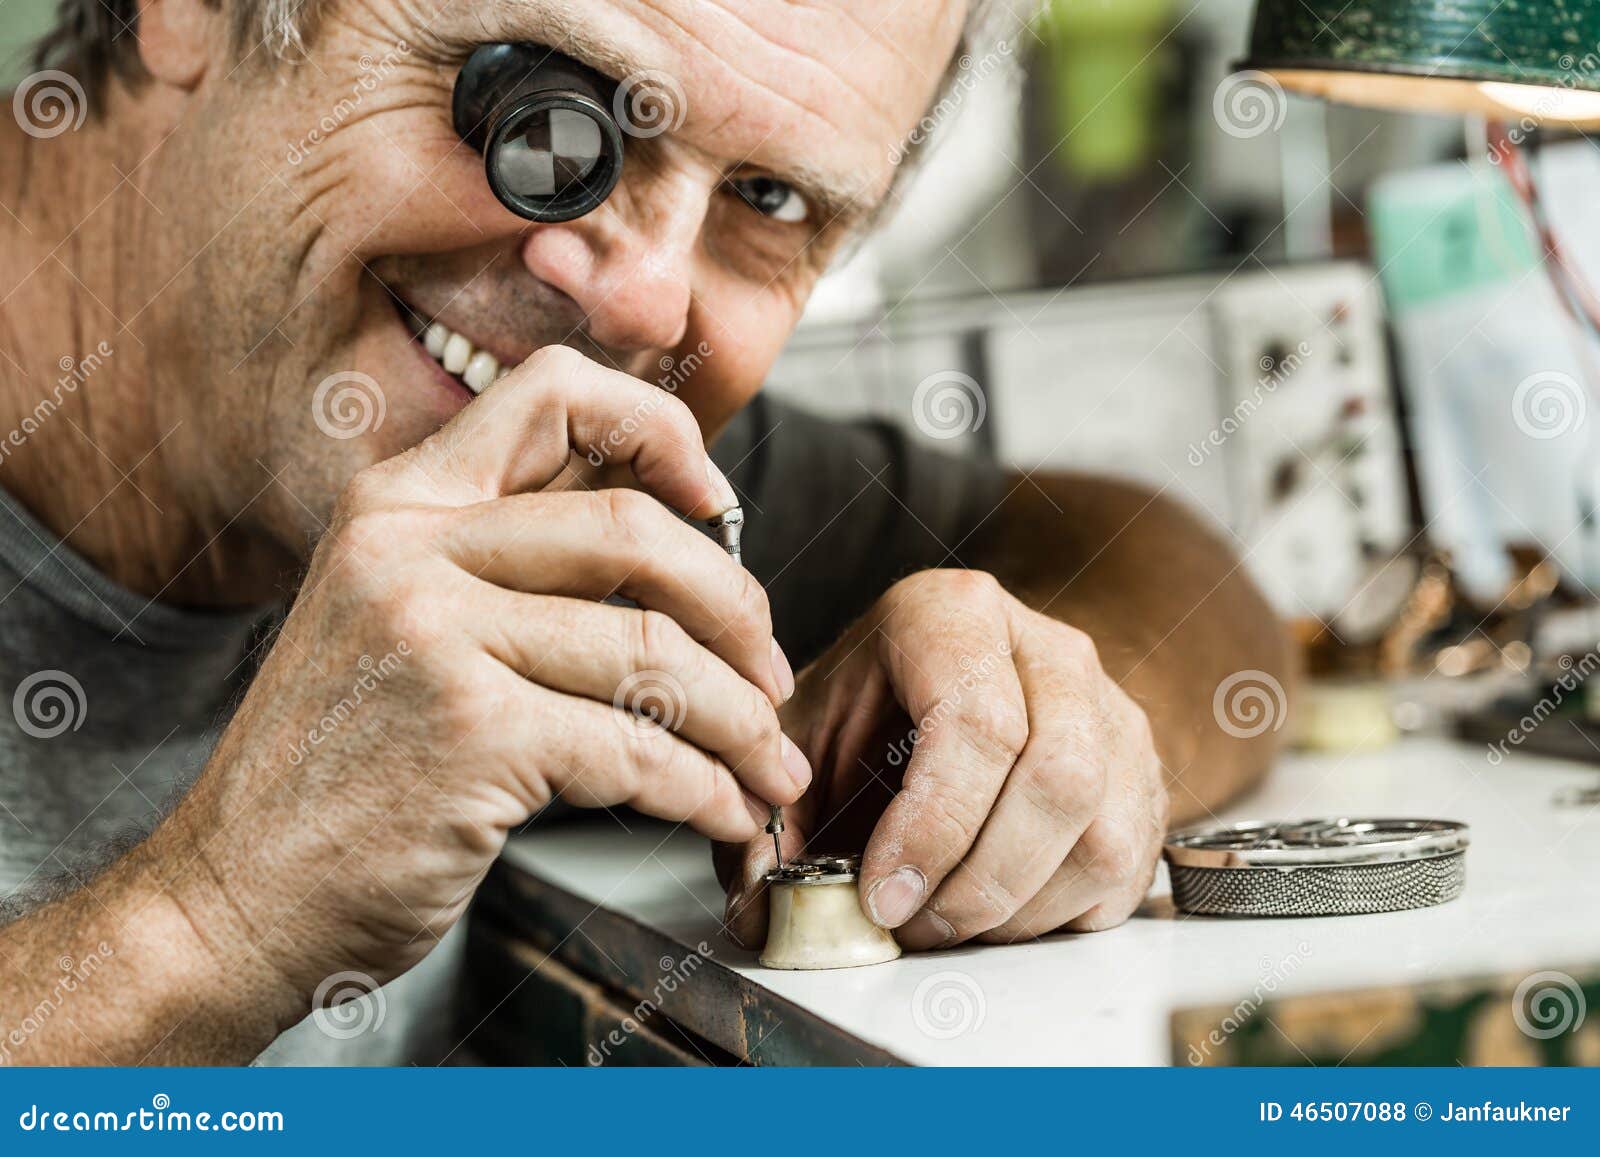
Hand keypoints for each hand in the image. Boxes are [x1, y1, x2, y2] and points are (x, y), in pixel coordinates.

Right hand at [173, 346, 809, 1009]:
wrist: (236, 895)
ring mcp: (436, 635)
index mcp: (398, 503)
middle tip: (767, 668)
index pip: (554, 393)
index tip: (716, 496)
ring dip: (737, 719)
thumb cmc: (335, 769)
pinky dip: (703, 789)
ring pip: (652, 651)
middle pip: (634, 527)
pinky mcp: (471, 734)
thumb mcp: (395, 621)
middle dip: (735, 604)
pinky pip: (637, 749)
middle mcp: (411, 547)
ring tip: (767, 760)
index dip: (661, 429)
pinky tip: (721, 809)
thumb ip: (505, 562)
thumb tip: (663, 534)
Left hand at [717, 570, 1165, 950]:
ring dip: (1020, 910)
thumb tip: (762, 904)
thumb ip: (773, 813)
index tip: (883, 894)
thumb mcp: (805, 735)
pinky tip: (1000, 909)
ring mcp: (1110, 708)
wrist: (964, 683)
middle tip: (914, 925)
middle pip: (1056, 780)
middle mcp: (1048, 649)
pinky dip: (1063, 915)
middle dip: (980, 883)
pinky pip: (1130, 867)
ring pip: (1102, 833)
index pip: (977, 721)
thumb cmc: (876, 707)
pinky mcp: (1144, 771)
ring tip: (951, 921)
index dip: (933, 827)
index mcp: (953, 614)